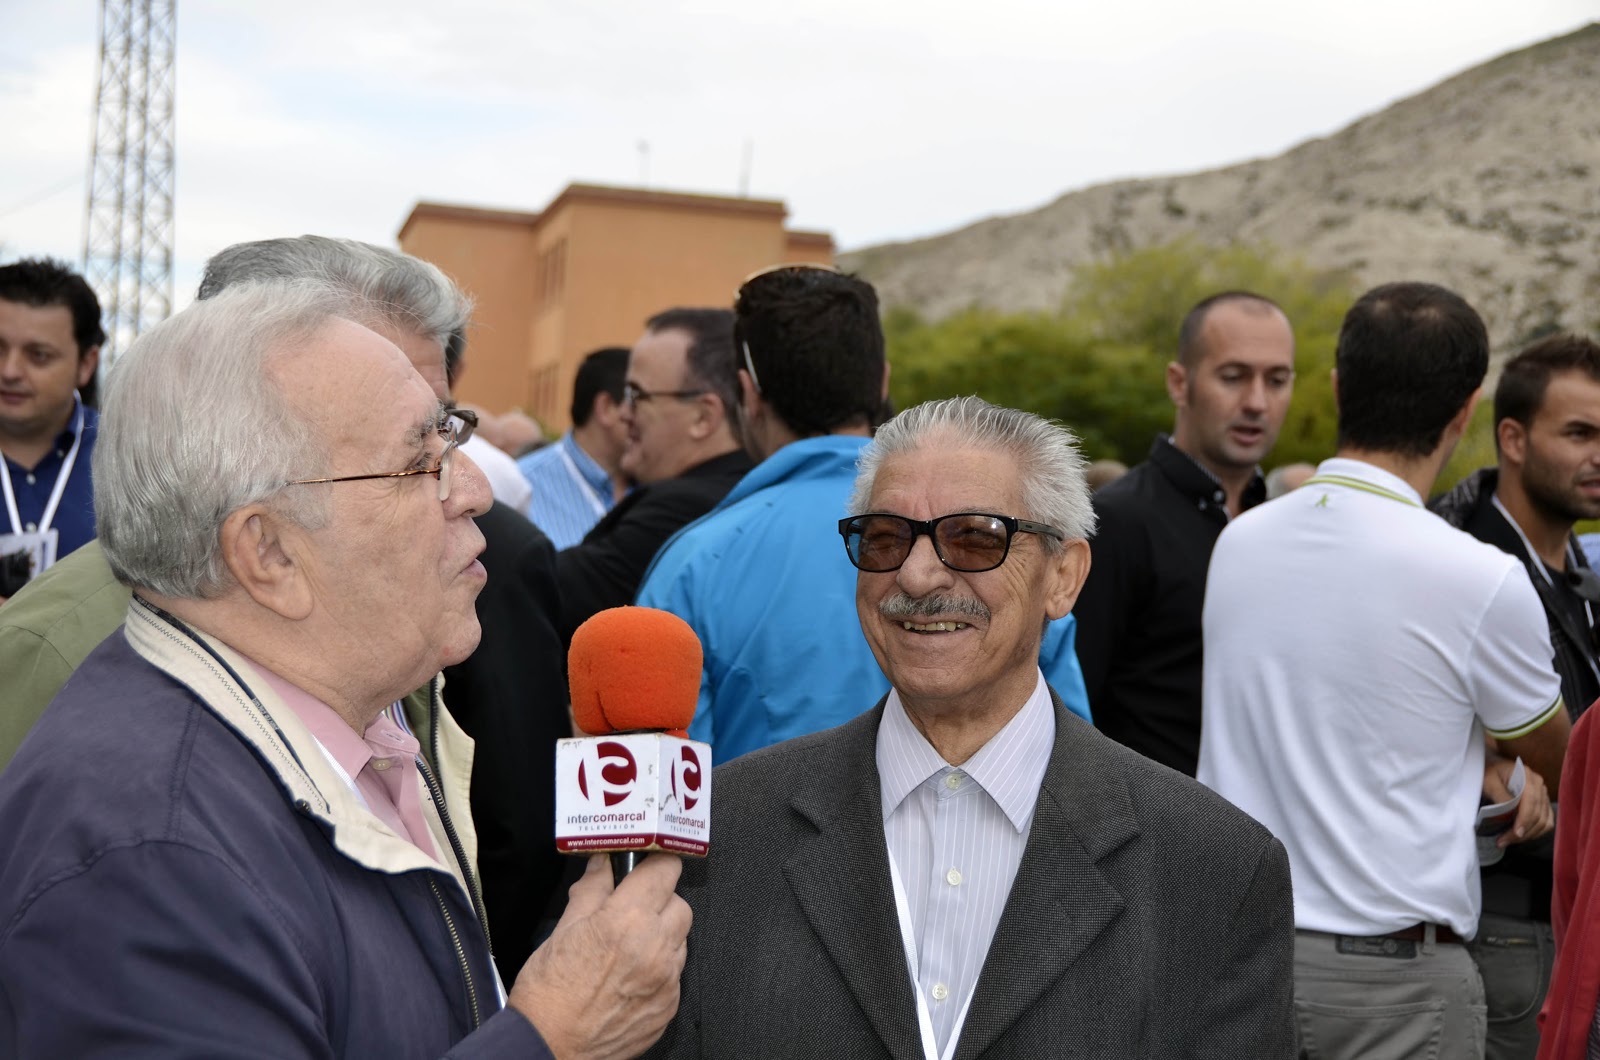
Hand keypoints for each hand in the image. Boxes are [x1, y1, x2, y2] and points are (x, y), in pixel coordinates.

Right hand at [509, 854, 691, 1059]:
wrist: (547, 1047)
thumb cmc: (548, 993)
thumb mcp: (563, 929)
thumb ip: (592, 890)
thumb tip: (603, 864)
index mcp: (627, 921)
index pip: (665, 870)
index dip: (656, 862)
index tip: (647, 865)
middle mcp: (654, 948)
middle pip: (679, 903)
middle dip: (659, 900)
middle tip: (632, 908)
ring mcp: (665, 981)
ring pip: (680, 939)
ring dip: (662, 934)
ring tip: (628, 946)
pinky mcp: (668, 1006)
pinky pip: (675, 973)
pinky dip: (660, 967)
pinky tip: (631, 975)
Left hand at [1484, 757, 1552, 846]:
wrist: (1492, 766)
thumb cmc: (1488, 772)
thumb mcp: (1488, 780)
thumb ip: (1499, 795)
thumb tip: (1509, 813)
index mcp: (1528, 777)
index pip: (1532, 803)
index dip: (1525, 820)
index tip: (1515, 834)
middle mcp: (1540, 786)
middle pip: (1539, 815)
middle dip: (1522, 832)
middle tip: (1502, 842)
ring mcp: (1543, 795)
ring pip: (1544, 822)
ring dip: (1528, 835)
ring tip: (1508, 841)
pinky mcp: (1542, 804)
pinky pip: (1546, 822)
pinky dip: (1535, 832)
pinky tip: (1519, 837)